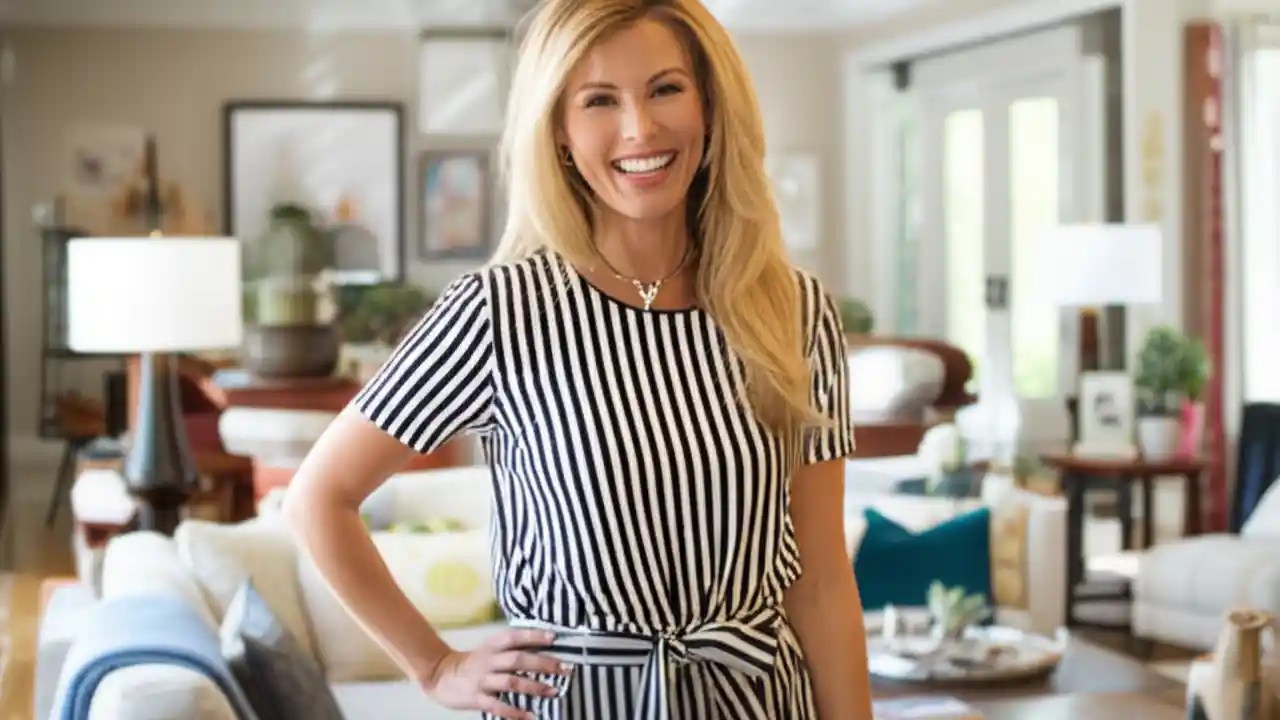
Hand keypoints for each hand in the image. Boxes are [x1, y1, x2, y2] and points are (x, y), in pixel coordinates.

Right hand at [417, 629, 571, 719]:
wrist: (440, 675)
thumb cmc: (472, 663)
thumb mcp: (489, 650)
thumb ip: (510, 649)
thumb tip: (542, 649)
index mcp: (492, 646)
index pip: (514, 637)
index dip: (534, 635)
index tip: (554, 637)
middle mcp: (488, 661)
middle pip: (518, 659)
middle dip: (543, 663)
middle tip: (565, 668)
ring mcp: (482, 680)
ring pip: (511, 681)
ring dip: (534, 686)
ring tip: (553, 691)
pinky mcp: (477, 698)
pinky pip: (498, 705)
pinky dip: (515, 712)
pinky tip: (530, 716)